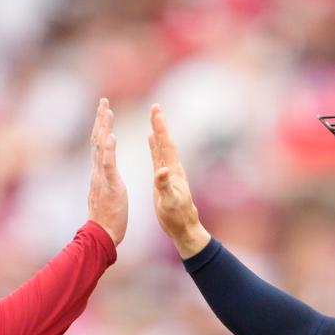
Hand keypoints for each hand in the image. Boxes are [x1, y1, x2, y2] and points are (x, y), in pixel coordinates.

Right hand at [88, 98, 127, 245]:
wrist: (102, 235)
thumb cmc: (106, 217)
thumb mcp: (105, 192)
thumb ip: (102, 178)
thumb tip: (100, 169)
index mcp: (100, 172)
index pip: (100, 144)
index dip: (102, 126)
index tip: (105, 109)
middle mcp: (98, 171)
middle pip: (98, 140)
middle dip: (101, 119)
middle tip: (104, 100)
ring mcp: (102, 178)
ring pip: (101, 148)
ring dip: (104, 128)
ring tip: (107, 111)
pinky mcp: (109, 186)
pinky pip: (108, 166)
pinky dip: (109, 150)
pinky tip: (111, 137)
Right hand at [148, 104, 210, 257]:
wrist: (183, 227)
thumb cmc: (176, 216)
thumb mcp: (168, 202)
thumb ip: (164, 186)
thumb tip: (162, 170)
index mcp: (173, 172)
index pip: (166, 146)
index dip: (161, 130)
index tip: (157, 113)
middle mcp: (172, 169)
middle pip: (165, 142)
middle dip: (160, 124)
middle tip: (155, 106)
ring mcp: (169, 173)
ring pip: (162, 147)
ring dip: (158, 131)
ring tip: (154, 117)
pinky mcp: (164, 178)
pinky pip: (158, 157)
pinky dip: (155, 146)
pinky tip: (152, 139)